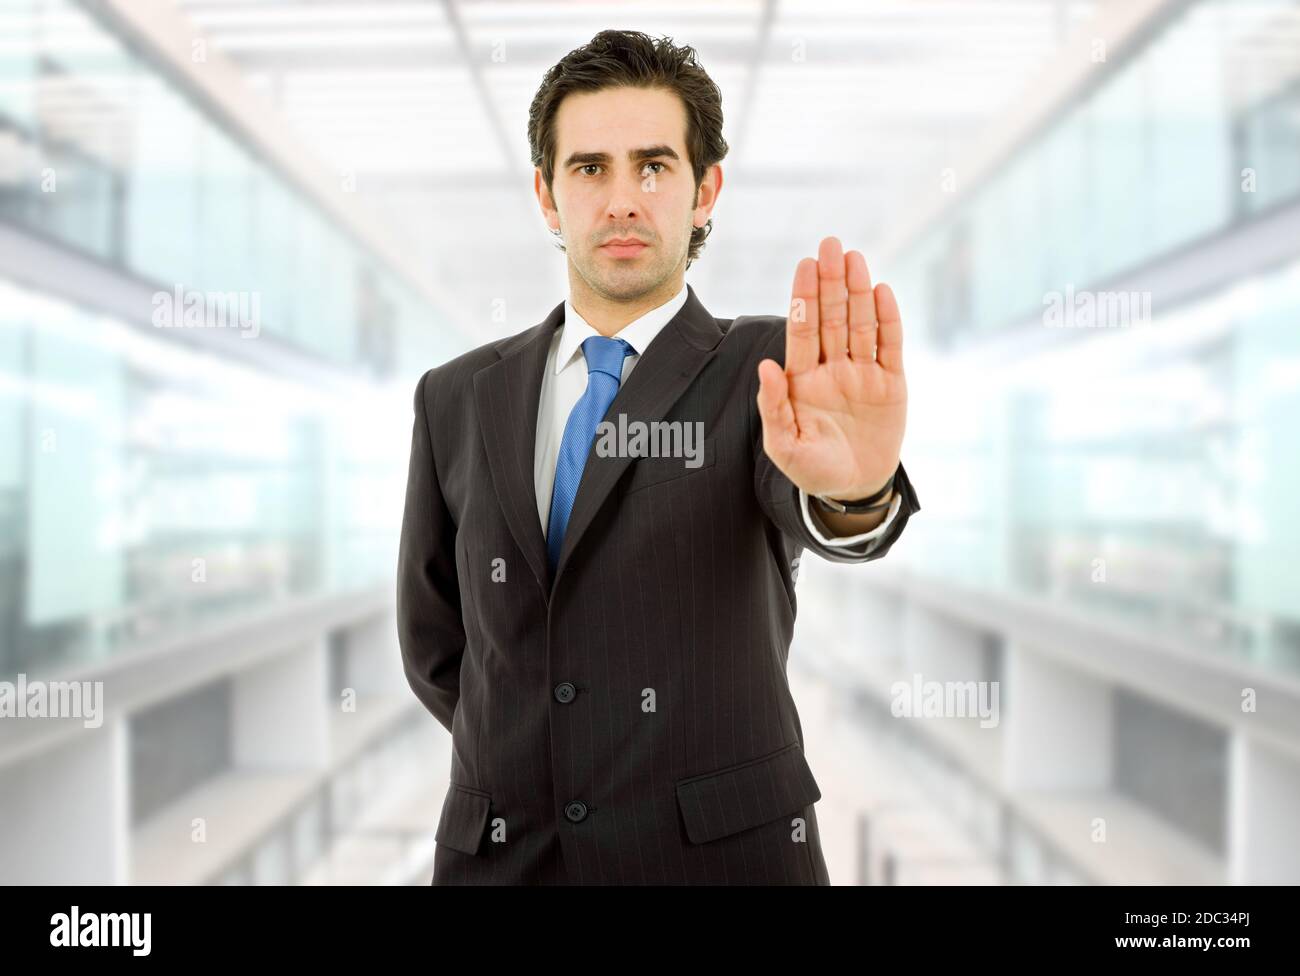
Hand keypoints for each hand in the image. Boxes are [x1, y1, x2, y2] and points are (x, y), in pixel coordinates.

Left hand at [756, 236, 906, 499]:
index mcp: (802, 379)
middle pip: (832, 318)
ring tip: (855, 258)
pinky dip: (887, 320)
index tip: (805, 266)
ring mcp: (862, 373)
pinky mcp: (891, 383)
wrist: (854, 489)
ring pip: (860, 324)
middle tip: (830, 244)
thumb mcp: (784, 446)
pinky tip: (881, 292)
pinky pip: (890, 346)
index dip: (804, 298)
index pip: (802, 330)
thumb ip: (773, 406)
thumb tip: (766, 367)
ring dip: (858, 291)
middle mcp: (832, 369)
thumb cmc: (813, 469)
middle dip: (831, 282)